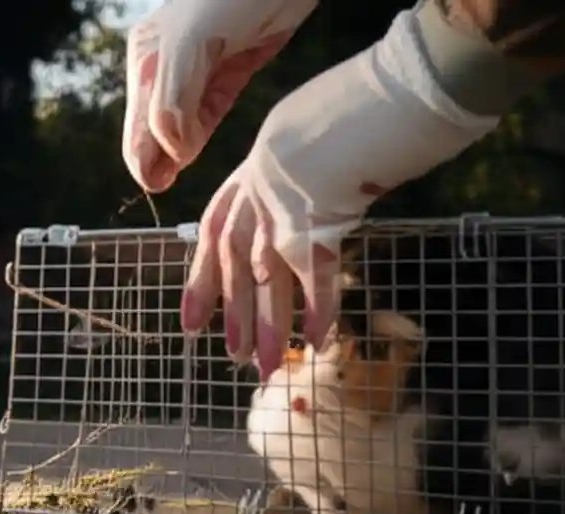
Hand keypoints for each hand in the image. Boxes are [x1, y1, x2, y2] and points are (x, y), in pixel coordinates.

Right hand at [122, 0, 317, 192]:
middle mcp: (165, 65)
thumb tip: (173, 150)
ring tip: (172, 178)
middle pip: (153, 127)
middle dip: (156, 157)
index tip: (158, 184)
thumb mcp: (191, 43)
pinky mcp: (229, 72)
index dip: (144, 157)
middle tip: (164, 186)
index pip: (138, 124)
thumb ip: (174, 98)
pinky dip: (199, 133)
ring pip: (179, 124)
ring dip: (176, 151)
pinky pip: (207, 112)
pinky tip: (193, 151)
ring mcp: (197, 70)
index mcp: (147, 57)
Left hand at [180, 8, 502, 378]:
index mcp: (251, 175)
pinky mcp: (324, 222)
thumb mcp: (302, 136)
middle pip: (238, 265)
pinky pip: (316, 276)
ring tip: (267, 366)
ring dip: (269, 326)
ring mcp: (289, 211)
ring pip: (269, 279)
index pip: (214, 232)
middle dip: (235, 315)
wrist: (372, 96)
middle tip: (234, 358)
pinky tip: (320, 340)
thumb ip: (290, 173)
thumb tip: (299, 198)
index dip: (202, 279)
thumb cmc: (349, 111)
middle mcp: (260, 196)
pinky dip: (318, 309)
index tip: (191, 322)